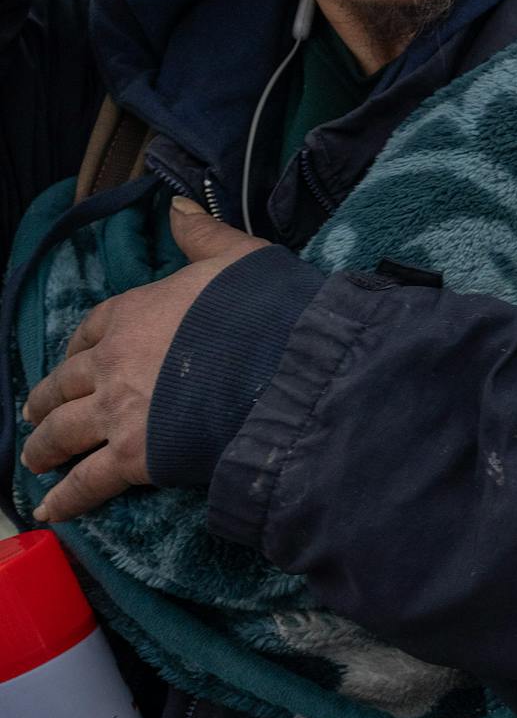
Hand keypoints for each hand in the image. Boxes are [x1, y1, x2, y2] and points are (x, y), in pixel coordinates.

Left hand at [20, 197, 265, 521]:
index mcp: (134, 314)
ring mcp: (119, 412)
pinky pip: (89, 481)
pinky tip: (49, 511)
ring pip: (63, 432)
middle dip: (46, 400)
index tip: (74, 358)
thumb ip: (202, 235)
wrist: (281, 364)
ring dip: (44, 447)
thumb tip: (176, 206)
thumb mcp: (238, 256)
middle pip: (65, 384)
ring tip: (34, 461)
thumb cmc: (264, 308)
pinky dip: (66, 498)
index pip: (91, 329)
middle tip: (36, 415)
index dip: (79, 346)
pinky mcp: (134, 456)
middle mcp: (114, 363)